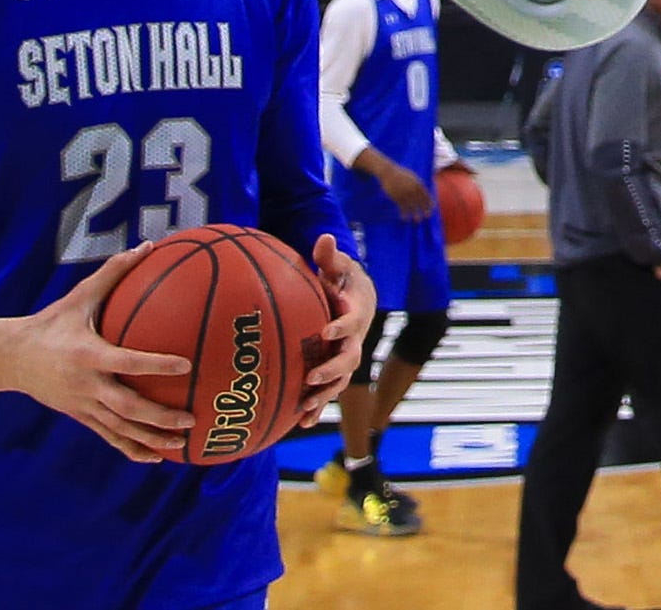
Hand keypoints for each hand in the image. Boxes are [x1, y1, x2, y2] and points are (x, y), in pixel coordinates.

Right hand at [0, 240, 196, 461]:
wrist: (8, 359)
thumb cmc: (50, 323)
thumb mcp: (78, 298)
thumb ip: (113, 273)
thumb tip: (149, 246)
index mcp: (86, 355)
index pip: (125, 362)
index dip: (154, 365)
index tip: (186, 365)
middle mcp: (84, 385)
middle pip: (125, 408)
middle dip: (159, 416)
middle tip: (192, 417)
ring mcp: (81, 405)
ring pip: (119, 429)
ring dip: (151, 438)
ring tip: (183, 444)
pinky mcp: (79, 417)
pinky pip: (109, 436)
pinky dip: (131, 448)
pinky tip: (156, 457)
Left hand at [301, 234, 376, 409]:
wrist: (360, 301)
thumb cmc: (343, 281)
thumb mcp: (339, 266)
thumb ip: (330, 257)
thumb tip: (324, 237)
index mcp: (355, 314)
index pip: (352, 322)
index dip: (341, 327)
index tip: (326, 331)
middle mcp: (354, 340)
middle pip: (349, 359)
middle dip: (332, 369)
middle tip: (313, 375)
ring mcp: (346, 358)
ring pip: (340, 382)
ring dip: (324, 395)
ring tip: (305, 406)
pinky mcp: (335, 371)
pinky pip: (328, 393)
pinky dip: (318, 408)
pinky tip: (300, 423)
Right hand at [369, 154, 430, 221]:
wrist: (389, 172)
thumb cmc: (400, 174)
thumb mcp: (412, 176)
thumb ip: (418, 183)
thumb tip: (423, 190)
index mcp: (418, 183)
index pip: (426, 195)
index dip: (429, 202)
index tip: (432, 208)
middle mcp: (413, 189)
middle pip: (421, 201)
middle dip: (424, 209)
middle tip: (427, 216)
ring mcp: (405, 193)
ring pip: (412, 205)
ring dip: (415, 214)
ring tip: (417, 220)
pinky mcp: (397, 196)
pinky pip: (402, 206)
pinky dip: (404, 213)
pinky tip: (405, 218)